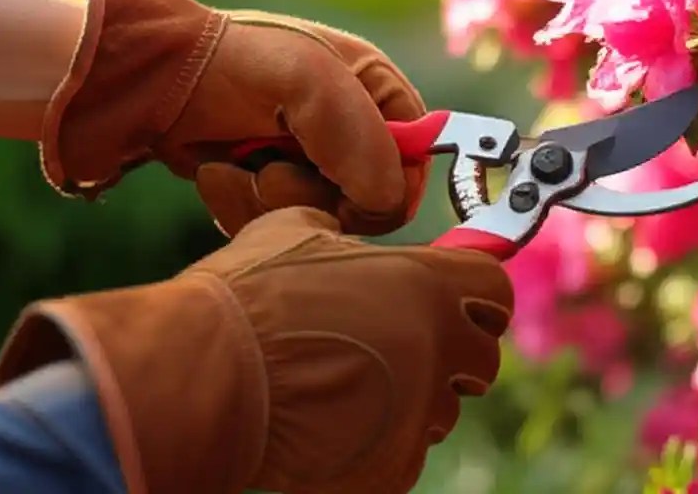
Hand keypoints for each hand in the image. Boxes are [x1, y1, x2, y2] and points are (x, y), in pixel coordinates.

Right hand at [0, 168, 513, 493]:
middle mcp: (436, 344)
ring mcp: (418, 409)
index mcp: (425, 282)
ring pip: (444, 410)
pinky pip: (408, 454)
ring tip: (351, 388)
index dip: (477, 296)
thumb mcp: (296, 231)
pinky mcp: (394, 465)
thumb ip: (345, 234)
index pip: (494, 287)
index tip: (459, 304)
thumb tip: (351, 238)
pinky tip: (334, 425)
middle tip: (401, 351)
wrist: (202, 375)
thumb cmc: (245, 297)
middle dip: (451, 354)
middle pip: (482, 356)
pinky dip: (381, 445)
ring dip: (415, 400)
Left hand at [42, 0, 425, 235]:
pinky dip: (242, 210)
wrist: (143, 78)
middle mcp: (350, 129)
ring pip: (321, 222)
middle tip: (270, 171)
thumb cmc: (231, 63)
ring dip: (270, 203)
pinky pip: (279, 227)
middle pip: (369, 201)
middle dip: (315, 195)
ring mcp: (308, 162)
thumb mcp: (309, 82)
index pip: (416, 159)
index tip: (344, 191)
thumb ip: (364, 140)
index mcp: (376, 91)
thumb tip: (384, 203)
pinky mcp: (269, 189)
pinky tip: (215, 175)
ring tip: (230, 167)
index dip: (387, 183)